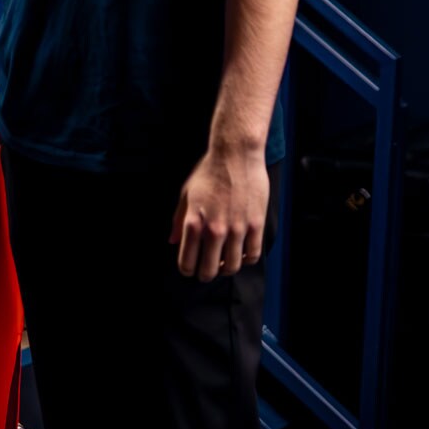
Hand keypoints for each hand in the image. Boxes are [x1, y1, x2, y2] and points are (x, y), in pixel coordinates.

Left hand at [170, 144, 267, 280]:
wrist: (236, 154)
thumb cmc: (209, 171)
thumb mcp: (186, 193)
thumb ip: (178, 220)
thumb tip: (172, 241)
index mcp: (194, 222)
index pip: (187, 263)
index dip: (187, 270)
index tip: (190, 268)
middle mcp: (215, 229)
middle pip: (209, 271)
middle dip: (205, 274)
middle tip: (207, 270)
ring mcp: (237, 229)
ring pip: (232, 267)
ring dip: (226, 269)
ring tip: (225, 261)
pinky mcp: (256, 225)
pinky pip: (252, 255)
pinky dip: (246, 259)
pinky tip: (242, 252)